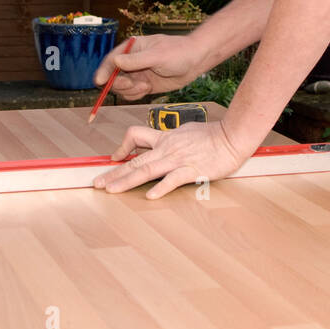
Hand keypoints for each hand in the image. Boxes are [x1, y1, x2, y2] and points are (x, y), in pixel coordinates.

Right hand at [91, 34, 203, 99]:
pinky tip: (147, 89)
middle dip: (119, 83)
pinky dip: (136, 95)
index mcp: (131, 48)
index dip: (103, 71)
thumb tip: (115, 61)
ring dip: (130, 91)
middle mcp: (131, 62)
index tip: (99, 81)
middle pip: (113, 77)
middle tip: (131, 84)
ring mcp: (137, 74)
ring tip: (145, 86)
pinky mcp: (144, 85)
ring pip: (122, 88)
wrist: (195, 62)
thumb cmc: (178, 52)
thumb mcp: (157, 55)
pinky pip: (132, 94)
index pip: (111, 60)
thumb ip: (136, 60)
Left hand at [92, 120, 248, 198]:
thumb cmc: (212, 136)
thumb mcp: (184, 132)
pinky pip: (173, 179)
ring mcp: (178, 159)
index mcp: (164, 138)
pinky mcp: (192, 170)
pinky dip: (161, 187)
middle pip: (135, 160)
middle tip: (98, 183)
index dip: (122, 147)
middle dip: (114, 173)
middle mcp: (166, 149)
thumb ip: (169, 140)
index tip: (114, 158)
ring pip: (146, 170)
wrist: (232, 136)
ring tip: (111, 190)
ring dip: (126, 180)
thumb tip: (158, 146)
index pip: (135, 136)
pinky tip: (150, 196)